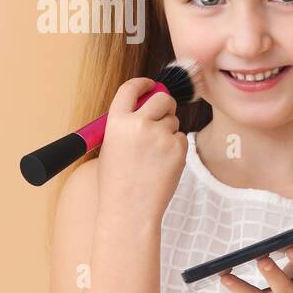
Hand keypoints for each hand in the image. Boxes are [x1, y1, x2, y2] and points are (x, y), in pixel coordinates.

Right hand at [95, 77, 186, 222]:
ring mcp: (159, 135)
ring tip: (154, 155)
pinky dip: (176, 148)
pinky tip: (163, 164)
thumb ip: (125, 124)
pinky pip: (182, 138)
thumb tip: (145, 106)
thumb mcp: (111, 146)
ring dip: (169, 131)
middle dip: (166, 104)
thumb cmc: (118, 181)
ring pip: (174, 121)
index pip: (131, 88)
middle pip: (162, 98)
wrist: (129, 208)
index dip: (143, 83)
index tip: (151, 84)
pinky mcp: (177, 148)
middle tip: (163, 116)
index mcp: (116, 121)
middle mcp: (138, 124)